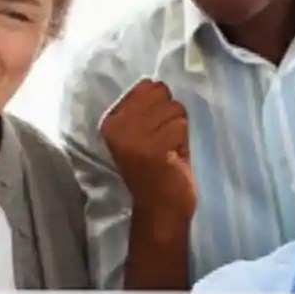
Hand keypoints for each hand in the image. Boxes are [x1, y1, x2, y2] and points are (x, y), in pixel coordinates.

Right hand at [100, 79, 195, 217]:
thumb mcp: (143, 133)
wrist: (159, 208)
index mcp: (111, 120)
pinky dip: (183, 142)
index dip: (160, 107)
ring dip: (178, 131)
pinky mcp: (152, 147)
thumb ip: (146, 108)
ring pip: (174, 109)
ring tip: (168, 151)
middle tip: (164, 143)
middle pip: (162, 94)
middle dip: (171, 116)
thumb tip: (157, 84)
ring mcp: (133, 137)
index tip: (154, 132)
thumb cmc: (157, 169)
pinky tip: (173, 158)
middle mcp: (117, 126)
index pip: (147, 86)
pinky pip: (180, 126)